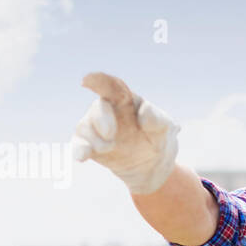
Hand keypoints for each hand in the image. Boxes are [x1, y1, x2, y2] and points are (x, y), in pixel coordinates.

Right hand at [71, 71, 179, 194]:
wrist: (152, 166)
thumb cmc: (157, 138)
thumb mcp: (165, 128)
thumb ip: (157, 119)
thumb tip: (144, 113)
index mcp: (126, 100)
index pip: (113, 86)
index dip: (99, 81)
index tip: (87, 79)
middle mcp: (108, 111)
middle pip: (98, 107)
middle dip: (101, 118)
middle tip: (110, 133)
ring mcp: (96, 128)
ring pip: (85, 126)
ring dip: (96, 140)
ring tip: (110, 148)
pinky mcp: (90, 146)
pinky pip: (79, 145)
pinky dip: (79, 150)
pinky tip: (81, 157)